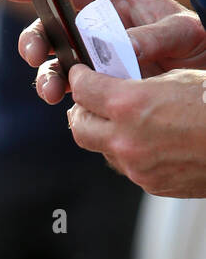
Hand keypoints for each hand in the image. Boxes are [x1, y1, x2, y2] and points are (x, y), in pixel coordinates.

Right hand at [1, 0, 205, 101]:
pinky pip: (73, 95)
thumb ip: (154, 34)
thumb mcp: (183, 30)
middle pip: (48, 32)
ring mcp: (91, 64)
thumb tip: (123, 50)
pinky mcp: (95, 91)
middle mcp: (93, 33)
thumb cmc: (194, 43)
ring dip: (47, 79)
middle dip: (34, 42)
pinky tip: (73, 107)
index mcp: (110, 4)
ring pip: (54, 68)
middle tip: (35, 54)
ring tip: (52, 92)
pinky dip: (67, 101)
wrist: (200, 80)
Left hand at [66, 65, 205, 196]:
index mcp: (131, 104)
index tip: (80, 73)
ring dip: (102, 133)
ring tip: (116, 120)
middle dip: (80, 110)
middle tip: (87, 100)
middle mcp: (126, 139)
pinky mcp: (149, 184)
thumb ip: (140, 85)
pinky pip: (126, 166)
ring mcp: (137, 167)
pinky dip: (126, 151)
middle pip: (80, 126)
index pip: (84, 90)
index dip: (79, 78)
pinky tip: (142, 139)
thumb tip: (119, 85)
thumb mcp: (178, 78)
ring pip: (101, 149)